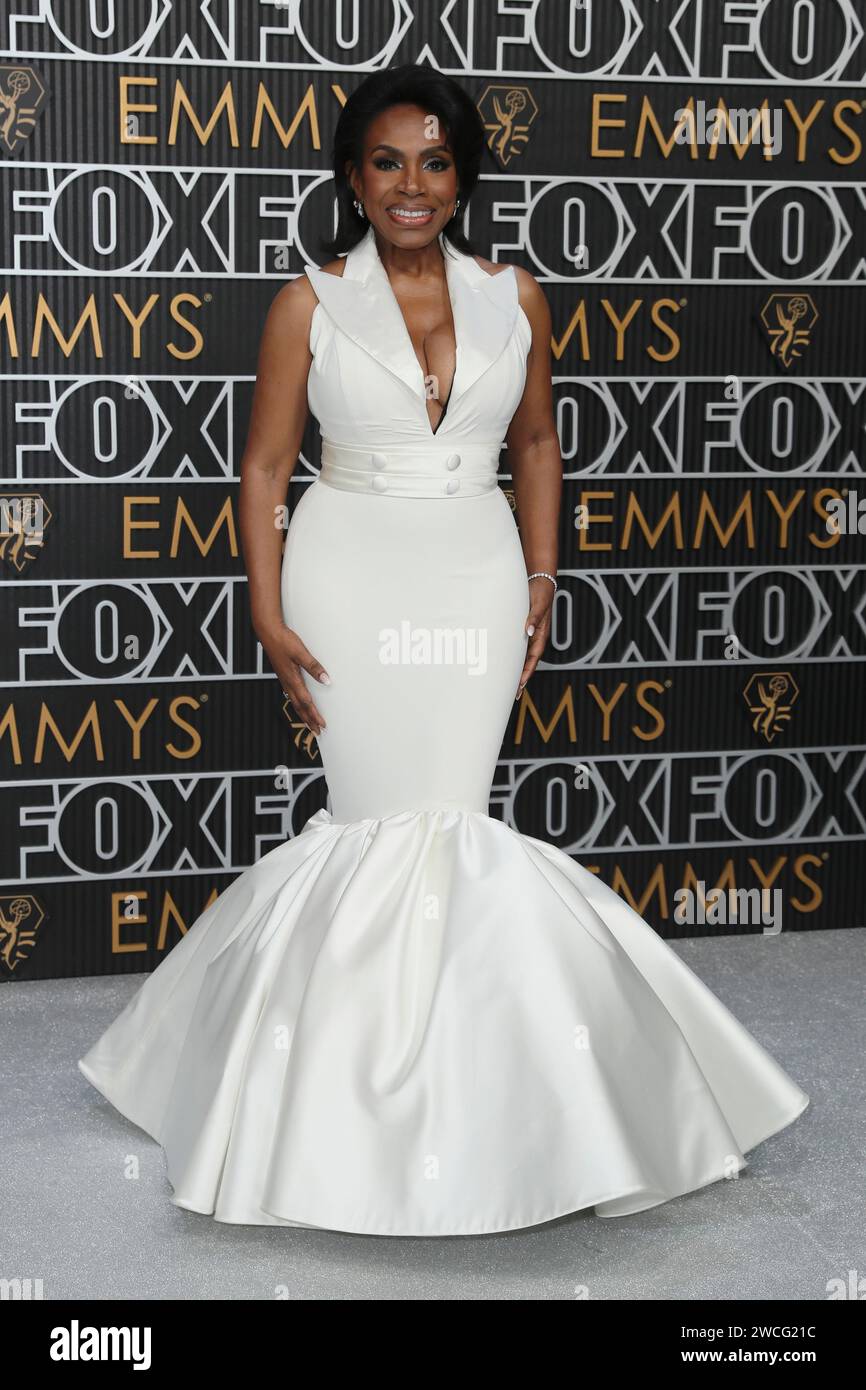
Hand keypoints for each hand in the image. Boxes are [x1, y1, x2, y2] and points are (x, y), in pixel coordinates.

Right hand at [258, 623, 329, 735]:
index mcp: (292, 679)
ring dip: (302, 713)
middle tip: (316, 732)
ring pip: (294, 702)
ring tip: (309, 723)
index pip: (306, 702)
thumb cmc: (283, 640)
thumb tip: (326, 680)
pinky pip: (291, 694)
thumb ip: (313, 667)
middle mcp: (287, 682)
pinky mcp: (283, 674)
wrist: (268, 632)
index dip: (314, 715)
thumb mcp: (300, 652)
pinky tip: (299, 703)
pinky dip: (297, 703)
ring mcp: (284, 679)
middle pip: (299, 706)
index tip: (322, 725)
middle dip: (308, 720)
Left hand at [516, 576, 554, 698]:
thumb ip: (533, 617)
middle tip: (514, 693)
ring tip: (509, 685)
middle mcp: (535, 636)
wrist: (540, 580)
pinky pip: (517, 647)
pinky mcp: (523, 629)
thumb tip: (527, 631)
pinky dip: (512, 657)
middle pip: (528, 661)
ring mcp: (529, 634)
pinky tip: (504, 663)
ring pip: (522, 656)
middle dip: (522, 678)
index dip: (527, 672)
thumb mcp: (538, 604)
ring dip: (517, 670)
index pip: (534, 658)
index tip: (520, 685)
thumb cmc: (541, 591)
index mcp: (540, 633)